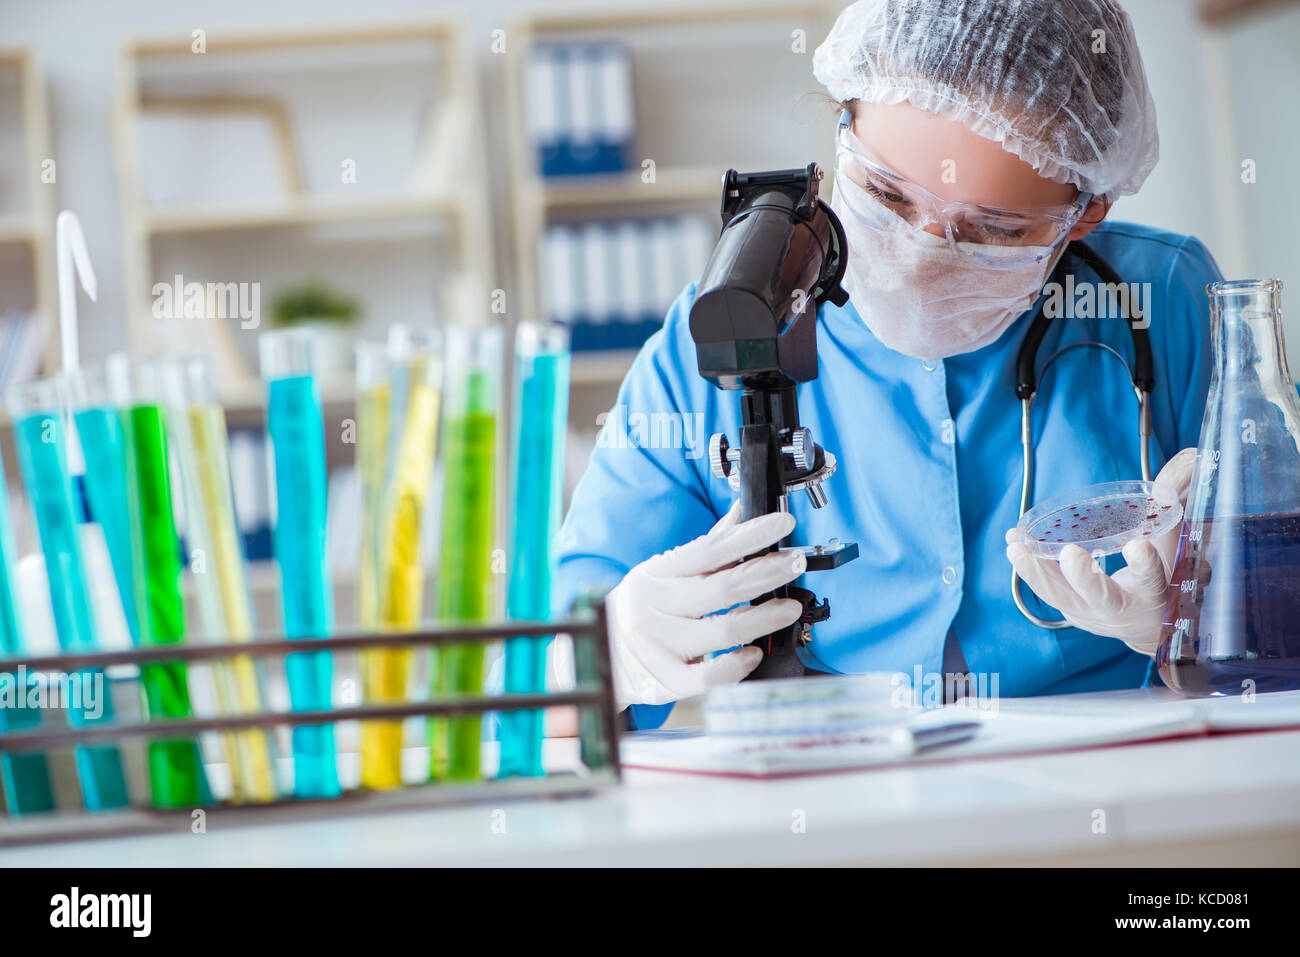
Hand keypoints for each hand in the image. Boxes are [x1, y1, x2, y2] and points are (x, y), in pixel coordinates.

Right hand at [606, 503, 805, 708]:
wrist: (600, 653)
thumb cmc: (643, 608)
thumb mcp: (664, 573)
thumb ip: (707, 548)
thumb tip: (741, 513)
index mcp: (657, 573)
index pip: (710, 549)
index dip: (750, 535)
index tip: (782, 524)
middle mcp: (655, 606)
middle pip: (722, 588)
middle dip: (766, 573)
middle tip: (795, 564)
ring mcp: (659, 645)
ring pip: (722, 632)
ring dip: (763, 619)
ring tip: (788, 609)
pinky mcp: (666, 679)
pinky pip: (709, 676)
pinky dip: (736, 665)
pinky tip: (753, 653)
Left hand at [1005, 448, 1197, 655]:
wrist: (1150, 625)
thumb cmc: (1166, 577)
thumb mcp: (1179, 548)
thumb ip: (1178, 510)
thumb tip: (1187, 466)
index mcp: (1157, 595)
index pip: (1154, 580)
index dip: (1145, 565)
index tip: (1137, 546)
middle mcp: (1123, 609)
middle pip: (1101, 597)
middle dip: (1083, 577)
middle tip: (1071, 554)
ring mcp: (1092, 614)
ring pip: (1062, 597)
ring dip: (1037, 571)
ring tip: (1017, 547)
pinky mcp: (1070, 610)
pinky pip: (1046, 590)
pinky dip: (1029, 567)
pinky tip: (1014, 544)